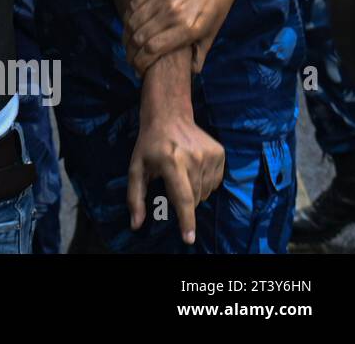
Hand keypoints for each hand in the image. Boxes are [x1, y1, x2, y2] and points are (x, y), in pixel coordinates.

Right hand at [124, 0, 238, 74]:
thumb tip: (191, 73)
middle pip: (140, 36)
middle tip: (130, 59)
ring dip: (126, 36)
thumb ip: (200, 53)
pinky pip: (134, 4)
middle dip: (130, 52)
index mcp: (188, 28)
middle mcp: (173, 13)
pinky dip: (128, 18)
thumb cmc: (214, 8)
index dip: (141, 62)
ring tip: (127, 45)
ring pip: (133, 21)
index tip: (138, 69)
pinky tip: (130, 26)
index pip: (153, 49)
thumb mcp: (211, 33)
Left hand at [127, 109, 224, 244]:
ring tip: (181, 174)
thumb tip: (136, 224)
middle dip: (183, 201)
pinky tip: (193, 169)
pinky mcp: (220, 153)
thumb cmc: (149, 144)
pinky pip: (215, 182)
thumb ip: (135, 197)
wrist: (169, 115)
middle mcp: (193, 159)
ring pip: (206, 192)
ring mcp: (209, 155)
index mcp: (171, 162)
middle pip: (194, 198)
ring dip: (194, 192)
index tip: (189, 238)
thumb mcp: (136, 168)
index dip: (186, 221)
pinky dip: (205, 183)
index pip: (182, 198)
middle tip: (172, 184)